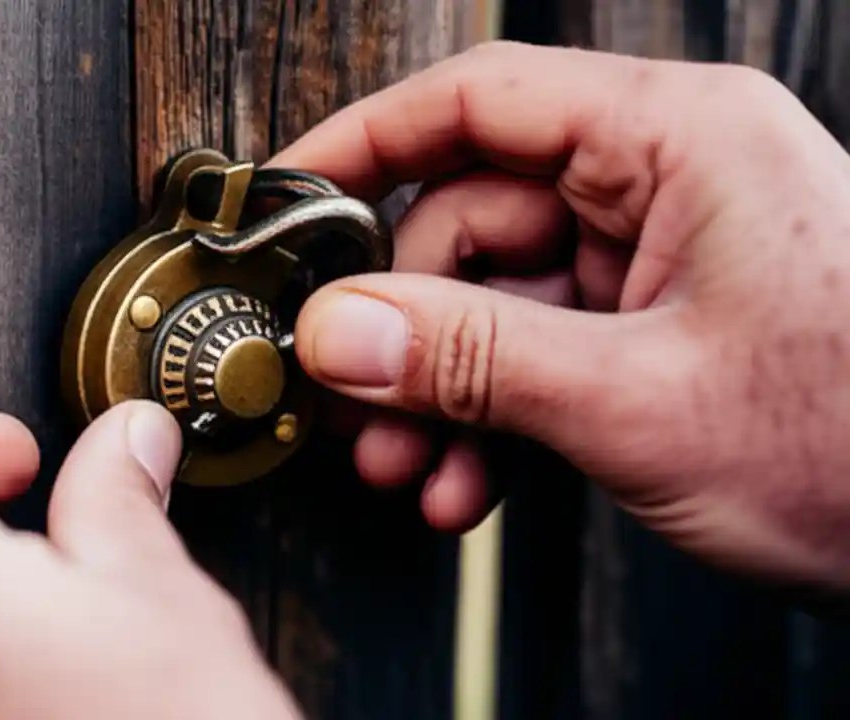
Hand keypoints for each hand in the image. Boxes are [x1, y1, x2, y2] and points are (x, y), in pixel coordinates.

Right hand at [274, 42, 849, 598]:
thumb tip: (342, 331)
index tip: (288, 197)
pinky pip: (540, 352)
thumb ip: (473, 358)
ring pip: (498, 301)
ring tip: (410, 465)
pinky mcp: (662, 330)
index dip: (366, 144)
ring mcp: (662, 261)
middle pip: (472, 220)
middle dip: (404, 325)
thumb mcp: (639, 401)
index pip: (478, 101)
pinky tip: (467, 482)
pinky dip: (493, 418)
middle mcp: (666, 184)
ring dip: (441, 390)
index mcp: (678, 141)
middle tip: (350, 398)